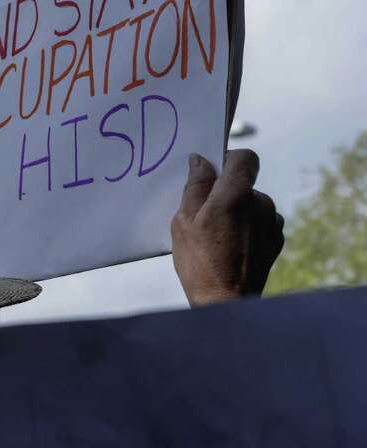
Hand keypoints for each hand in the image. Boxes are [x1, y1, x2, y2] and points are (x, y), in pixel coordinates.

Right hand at [171, 150, 284, 306]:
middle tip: (202, 214)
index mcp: (236, 195)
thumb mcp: (184, 221)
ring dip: (236, 211)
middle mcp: (261, 205)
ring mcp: (272, 223)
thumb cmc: (200, 263)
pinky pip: (260, 221)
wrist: (225, 302)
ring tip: (216, 235)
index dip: (227, 159)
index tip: (211, 172)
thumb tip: (201, 161)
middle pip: (243, 182)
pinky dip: (247, 226)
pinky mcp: (277, 240)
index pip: (245, 157)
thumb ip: (196, 186)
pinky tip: (230, 245)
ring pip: (251, 203)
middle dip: (224, 191)